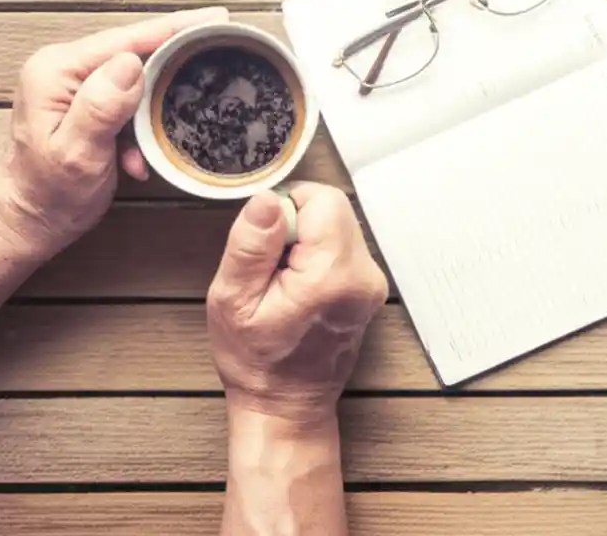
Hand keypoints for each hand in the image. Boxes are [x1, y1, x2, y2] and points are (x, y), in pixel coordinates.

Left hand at [0, 8, 229, 257]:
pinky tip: (143, 153)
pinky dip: (144, 122)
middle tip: (222, 40)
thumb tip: (132, 62)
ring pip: (135, 74)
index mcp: (57, 71)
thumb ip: (101, 106)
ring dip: (160, 97)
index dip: (173, 28)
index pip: (125, 40)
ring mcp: (74, 85)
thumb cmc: (49, 193)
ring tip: (198, 93)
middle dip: (177, 48)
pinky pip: (128, 99)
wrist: (29, 221)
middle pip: (133, 47)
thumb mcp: (78, 152)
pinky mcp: (86, 102)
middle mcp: (63, 68)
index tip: (215, 19)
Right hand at [208, 184, 388, 426]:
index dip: (289, 209)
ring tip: (284, 284)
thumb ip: (251, 245)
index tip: (268, 246)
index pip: (324, 199)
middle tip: (273, 269)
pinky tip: (299, 290)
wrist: (286, 406)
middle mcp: (365, 276)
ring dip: (307, 242)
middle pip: (335, 210)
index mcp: (332, 275)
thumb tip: (267, 198)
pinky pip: (343, 248)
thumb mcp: (233, 300)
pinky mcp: (371, 289)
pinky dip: (318, 257)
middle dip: (298, 226)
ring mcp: (373, 284)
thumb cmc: (256, 361)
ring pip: (338, 227)